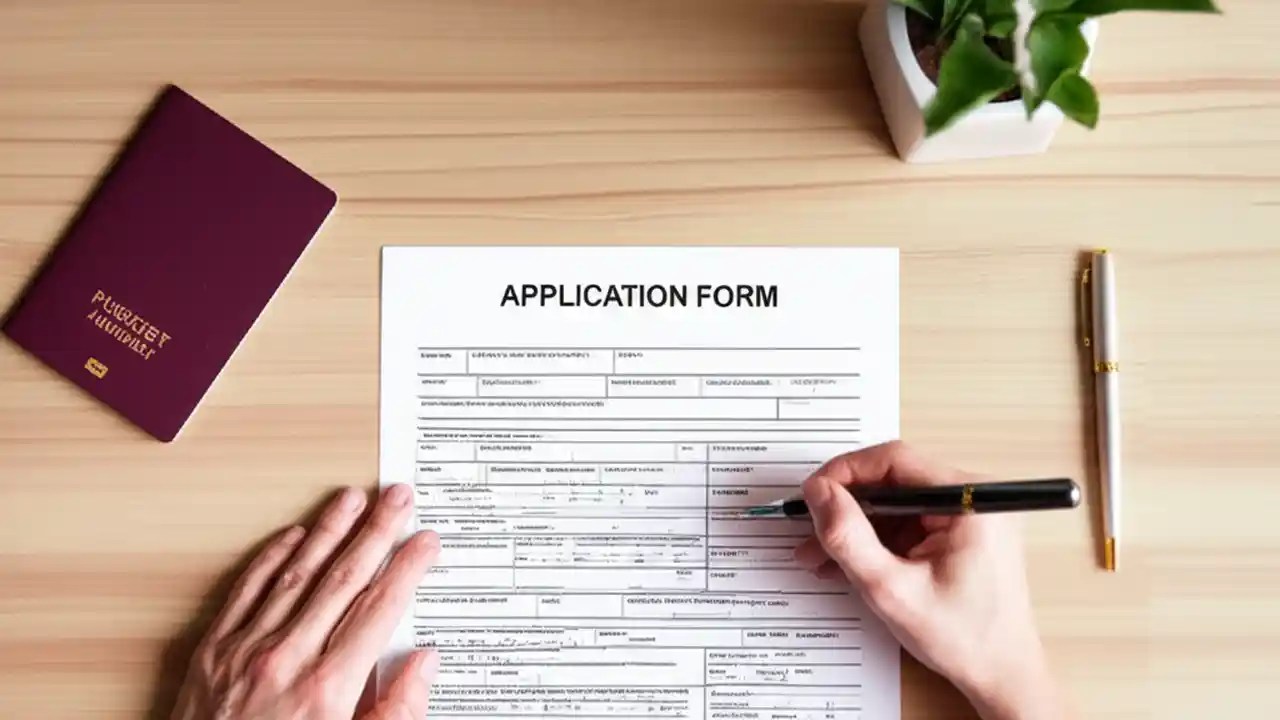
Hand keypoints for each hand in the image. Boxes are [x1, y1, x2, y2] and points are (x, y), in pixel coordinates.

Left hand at [172, 484, 438, 719]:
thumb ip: (394, 714)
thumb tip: (422, 666)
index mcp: (327, 689)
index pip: (379, 609)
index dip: (407, 569)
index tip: (425, 544)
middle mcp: (285, 660)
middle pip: (343, 579)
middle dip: (376, 532)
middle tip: (397, 499)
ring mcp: (244, 653)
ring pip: (295, 574)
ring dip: (327, 531)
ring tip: (350, 500)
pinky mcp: (211, 655)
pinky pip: (245, 592)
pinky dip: (270, 559)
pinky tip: (289, 537)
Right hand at [793, 442, 1069, 719]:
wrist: (1002, 675)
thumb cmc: (963, 639)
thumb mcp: (891, 590)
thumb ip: (849, 538)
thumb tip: (818, 493)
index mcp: (970, 501)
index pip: (894, 461)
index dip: (844, 472)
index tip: (812, 495)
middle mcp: (974, 497)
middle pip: (891, 480)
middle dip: (845, 507)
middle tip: (809, 530)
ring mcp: (967, 514)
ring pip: (894, 504)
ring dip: (855, 528)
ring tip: (818, 555)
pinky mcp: (959, 532)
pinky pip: (906, 522)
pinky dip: (876, 540)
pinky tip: (848, 562)